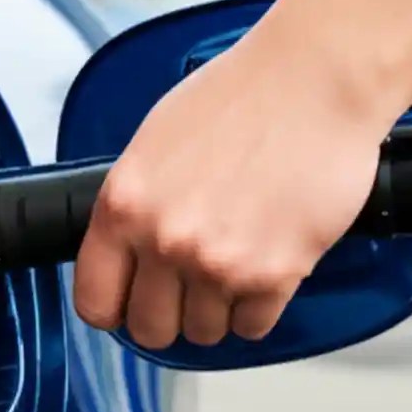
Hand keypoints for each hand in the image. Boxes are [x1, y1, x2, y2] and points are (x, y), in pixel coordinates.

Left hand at [73, 22, 399, 348]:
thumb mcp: (153, 144)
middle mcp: (165, 240)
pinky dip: (259, 306)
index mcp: (123, 205)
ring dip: (219, 308)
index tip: (131, 302)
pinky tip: (265, 266)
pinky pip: (253, 326)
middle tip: (190, 288)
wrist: (315, 80)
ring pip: (205, 332)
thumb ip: (135, 206)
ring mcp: (219, 262)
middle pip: (151, 329)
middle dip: (171, 314)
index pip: (95, 300)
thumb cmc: (242, 97)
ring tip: (235, 263)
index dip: (115, 307)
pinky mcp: (274, 274)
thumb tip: (126, 252)